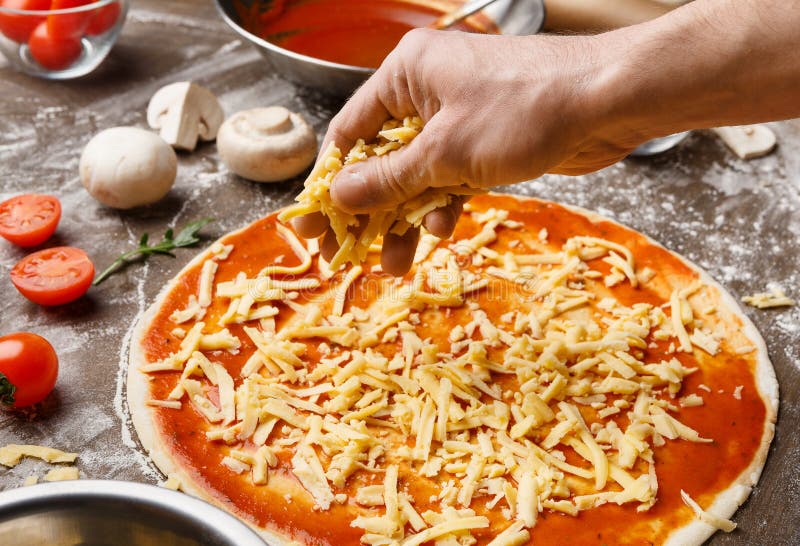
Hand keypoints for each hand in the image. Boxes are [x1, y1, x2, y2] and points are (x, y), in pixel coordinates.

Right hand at [293, 29, 642, 275]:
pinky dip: (443, 206)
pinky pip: (449, 179)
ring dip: (405, 218)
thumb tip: (340, 197)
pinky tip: (441, 233)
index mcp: (405, 75)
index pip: (350, 132)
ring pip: (416, 176)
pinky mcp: (486, 142)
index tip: (313, 225)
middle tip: (345, 253)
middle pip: (380, 159)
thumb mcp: (445, 152)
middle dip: (368, 210)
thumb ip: (389, 179)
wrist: (608, 102)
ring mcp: (458, 118)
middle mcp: (427, 92)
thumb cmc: (524, 111)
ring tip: (392, 264)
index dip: (331, 183)